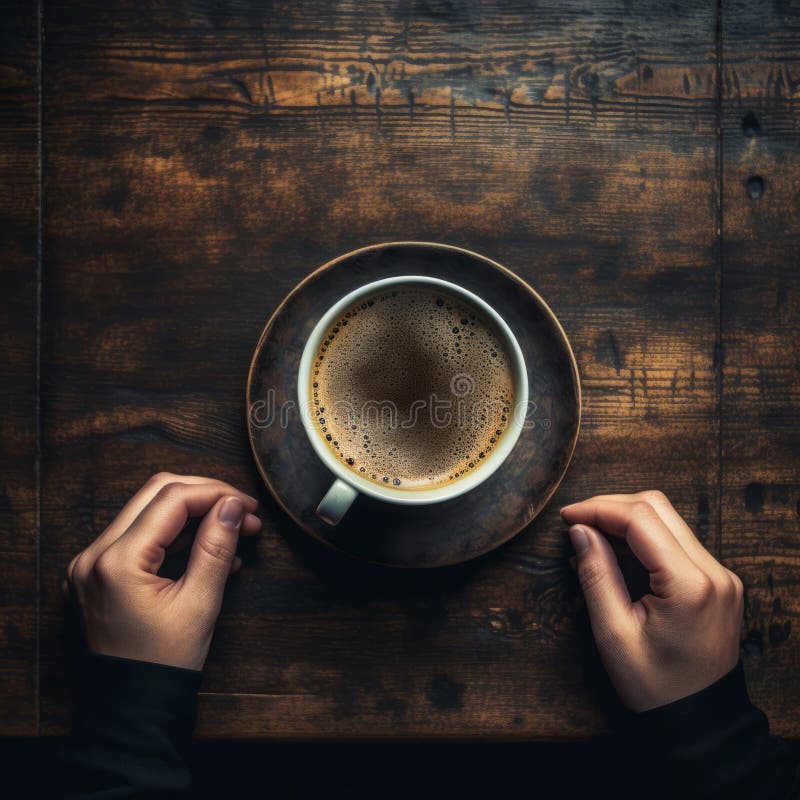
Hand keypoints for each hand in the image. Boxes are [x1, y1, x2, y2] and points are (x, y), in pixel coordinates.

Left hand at [65, 473, 261, 670]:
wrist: (132, 710)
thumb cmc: (164, 665)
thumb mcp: (200, 603)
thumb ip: (216, 547)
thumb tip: (233, 506)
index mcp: (116, 562)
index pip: (172, 499)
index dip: (216, 494)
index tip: (249, 507)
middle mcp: (94, 555)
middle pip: (156, 494)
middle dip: (205, 496)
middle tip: (243, 513)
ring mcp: (91, 564)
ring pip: (147, 510)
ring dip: (192, 513)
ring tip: (232, 531)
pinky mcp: (97, 573)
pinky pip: (138, 535)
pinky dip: (174, 533)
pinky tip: (207, 548)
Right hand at [561, 490, 742, 711]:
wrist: (698, 722)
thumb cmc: (654, 687)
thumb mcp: (614, 634)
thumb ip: (596, 575)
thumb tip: (580, 531)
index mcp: (691, 585)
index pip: (641, 519)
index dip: (599, 509)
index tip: (567, 516)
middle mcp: (715, 572)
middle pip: (659, 507)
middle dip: (612, 505)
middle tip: (577, 520)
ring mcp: (722, 576)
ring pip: (670, 518)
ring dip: (628, 517)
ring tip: (593, 532)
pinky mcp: (719, 582)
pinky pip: (680, 539)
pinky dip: (646, 534)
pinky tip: (620, 547)